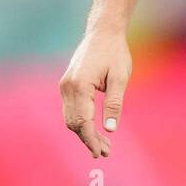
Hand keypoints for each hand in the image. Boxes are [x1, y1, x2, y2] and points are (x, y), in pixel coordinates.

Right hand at [59, 30, 131, 158]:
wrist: (103, 32)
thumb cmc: (115, 53)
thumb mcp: (121, 78)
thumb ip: (114, 104)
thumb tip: (110, 129)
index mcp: (80, 85)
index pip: (82, 121)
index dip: (91, 139)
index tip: (101, 153)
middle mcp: (67, 87)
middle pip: (74, 123)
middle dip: (89, 139)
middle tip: (107, 152)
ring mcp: (65, 86)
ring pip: (71, 118)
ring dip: (85, 133)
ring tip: (105, 145)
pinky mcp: (67, 85)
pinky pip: (71, 110)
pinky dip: (81, 122)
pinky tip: (95, 130)